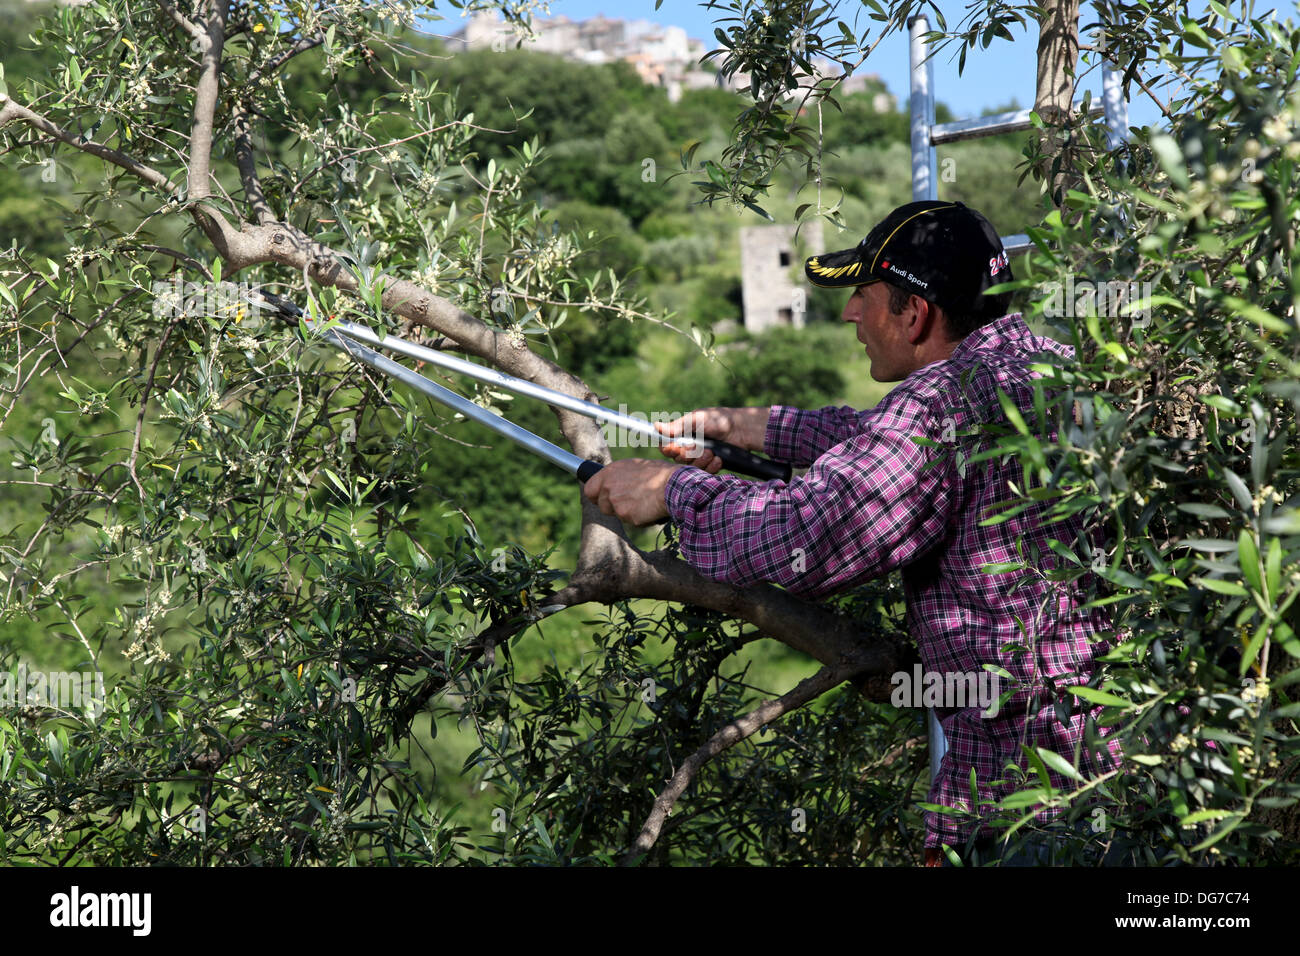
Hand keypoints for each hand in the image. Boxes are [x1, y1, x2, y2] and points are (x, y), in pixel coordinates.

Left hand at [580, 458, 679, 526]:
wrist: (673, 485)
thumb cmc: (660, 474)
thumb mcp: (636, 467)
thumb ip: (620, 476)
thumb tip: (614, 482)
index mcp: (610, 472)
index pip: (589, 489)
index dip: (596, 496)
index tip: (600, 498)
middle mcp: (609, 486)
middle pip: (601, 505)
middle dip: (611, 506)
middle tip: (627, 502)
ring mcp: (616, 501)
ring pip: (615, 514)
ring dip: (625, 512)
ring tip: (642, 502)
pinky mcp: (625, 515)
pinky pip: (629, 520)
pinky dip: (638, 518)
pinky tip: (648, 508)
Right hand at [655, 407, 769, 471]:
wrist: (742, 430)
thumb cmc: (718, 420)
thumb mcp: (696, 420)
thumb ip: (677, 426)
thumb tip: (656, 426)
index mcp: (682, 436)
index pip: (666, 447)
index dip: (668, 450)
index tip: (675, 448)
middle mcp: (689, 448)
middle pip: (678, 460)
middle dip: (689, 455)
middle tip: (701, 448)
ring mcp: (700, 458)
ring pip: (691, 468)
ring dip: (701, 461)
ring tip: (713, 453)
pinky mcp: (711, 466)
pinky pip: (705, 473)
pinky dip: (712, 467)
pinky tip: (719, 459)